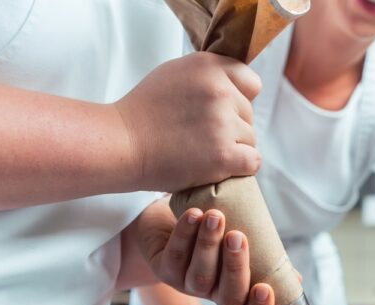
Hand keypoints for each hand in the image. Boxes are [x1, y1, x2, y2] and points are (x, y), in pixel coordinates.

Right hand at [114, 52, 261, 191]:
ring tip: (200, 151)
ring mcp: (223, 123)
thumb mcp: (175, 74)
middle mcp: (220, 90)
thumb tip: (236, 86)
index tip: (220, 110)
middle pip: (249, 114)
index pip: (251, 82)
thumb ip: (208, 76)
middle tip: (199, 134)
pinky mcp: (224, 154)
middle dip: (232, 125)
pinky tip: (217, 167)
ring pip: (250, 139)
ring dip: (233, 148)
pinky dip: (239, 168)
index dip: (239, 98)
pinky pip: (253, 161)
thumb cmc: (143, 113)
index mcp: (209, 67)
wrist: (121, 144)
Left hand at [136, 198, 274, 304]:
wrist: (171, 217)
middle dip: (235, 267)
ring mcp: (186, 284)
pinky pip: (175, 256)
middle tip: (238, 237)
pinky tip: (194, 214)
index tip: (265, 288)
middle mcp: (212, 293)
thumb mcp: (246, 244)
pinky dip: (185, 234)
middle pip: (227, 296)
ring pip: (200, 275)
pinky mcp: (163, 269)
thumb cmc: (217, 232)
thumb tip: (296, 280)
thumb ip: (268, 258)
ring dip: (208, 245)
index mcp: (237, 291)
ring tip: (216, 216)